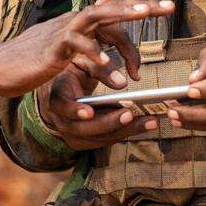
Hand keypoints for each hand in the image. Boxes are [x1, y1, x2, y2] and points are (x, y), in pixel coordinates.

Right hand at [0, 0, 174, 98]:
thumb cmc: (30, 59)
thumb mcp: (64, 42)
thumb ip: (88, 27)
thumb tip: (105, 0)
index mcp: (78, 24)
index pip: (112, 13)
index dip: (139, 11)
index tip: (168, 9)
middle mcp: (72, 22)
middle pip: (109, 8)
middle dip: (139, 7)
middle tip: (167, 8)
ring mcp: (61, 34)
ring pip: (94, 20)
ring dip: (119, 24)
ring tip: (141, 28)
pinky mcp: (51, 51)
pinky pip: (74, 47)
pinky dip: (92, 53)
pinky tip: (107, 65)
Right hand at [34, 66, 160, 150]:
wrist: (60, 92)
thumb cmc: (73, 74)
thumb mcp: (83, 63)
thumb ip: (100, 69)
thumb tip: (121, 83)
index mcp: (57, 96)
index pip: (62, 105)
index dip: (75, 110)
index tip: (90, 112)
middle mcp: (61, 119)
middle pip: (84, 128)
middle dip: (109, 123)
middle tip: (130, 114)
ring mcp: (70, 134)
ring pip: (97, 139)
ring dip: (125, 131)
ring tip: (149, 121)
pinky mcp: (81, 142)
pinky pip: (103, 142)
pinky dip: (124, 134)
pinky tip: (143, 125)